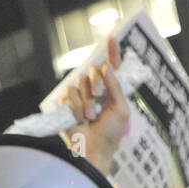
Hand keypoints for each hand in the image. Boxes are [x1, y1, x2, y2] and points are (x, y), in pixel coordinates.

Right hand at [62, 35, 127, 173]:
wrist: (94, 150)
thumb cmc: (111, 134)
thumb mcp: (121, 110)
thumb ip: (116, 87)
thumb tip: (108, 67)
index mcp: (111, 91)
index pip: (111, 67)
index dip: (112, 52)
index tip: (112, 37)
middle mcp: (95, 91)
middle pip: (93, 70)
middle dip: (97, 81)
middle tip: (99, 95)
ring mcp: (81, 96)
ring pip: (80, 81)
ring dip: (87, 100)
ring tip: (90, 117)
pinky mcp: (67, 103)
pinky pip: (70, 93)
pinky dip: (77, 106)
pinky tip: (80, 119)